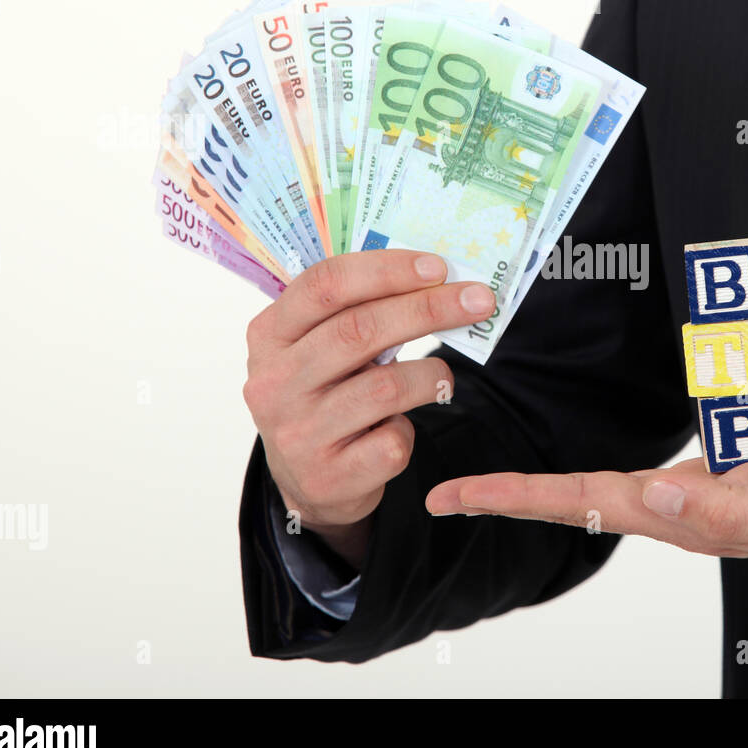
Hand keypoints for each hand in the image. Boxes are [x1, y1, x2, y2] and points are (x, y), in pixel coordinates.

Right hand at [243, 250, 496, 569]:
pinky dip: (409, 430)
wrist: (307, 480)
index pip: (325, 285)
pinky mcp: (328, 476)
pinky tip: (401, 427)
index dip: (386, 270)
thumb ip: (358, 312)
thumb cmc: (326, 395)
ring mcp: (297, 432)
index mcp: (269, 335)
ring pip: (384, 388)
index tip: (439, 267)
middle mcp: (273, 382)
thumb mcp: (320, 348)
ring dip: (430, 375)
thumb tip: (437, 279)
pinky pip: (391, 442)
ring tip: (444, 377)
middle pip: (358, 330)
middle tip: (478, 301)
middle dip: (427, 309)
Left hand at [426, 440, 747, 574]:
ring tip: (490, 488)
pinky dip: (593, 476)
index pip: (580, 502)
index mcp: (686, 514)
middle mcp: (680, 509)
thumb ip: (722, 508)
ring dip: (542, 490)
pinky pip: (640, 478)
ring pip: (602, 491)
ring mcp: (695, 498)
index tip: (455, 495)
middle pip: (575, 502)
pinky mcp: (717, 480)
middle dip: (507, 497)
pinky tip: (583, 478)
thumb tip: (653, 497)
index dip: (513, 496)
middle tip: (447, 494)